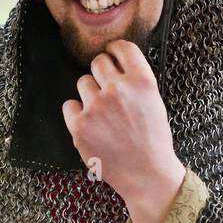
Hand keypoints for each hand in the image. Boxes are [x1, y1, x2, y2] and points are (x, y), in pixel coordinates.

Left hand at [61, 40, 184, 222]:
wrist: (146, 174)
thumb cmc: (152, 138)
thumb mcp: (154, 101)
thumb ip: (135, 79)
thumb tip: (114, 60)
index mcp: (142, 81)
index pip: (122, 48)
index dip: (114, 50)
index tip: (111, 55)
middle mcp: (118, 89)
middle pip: (98, 62)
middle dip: (101, 73)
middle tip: (107, 90)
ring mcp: (96, 107)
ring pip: (82, 83)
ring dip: (90, 94)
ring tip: (103, 114)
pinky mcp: (79, 125)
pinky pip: (69, 105)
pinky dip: (77, 114)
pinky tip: (91, 126)